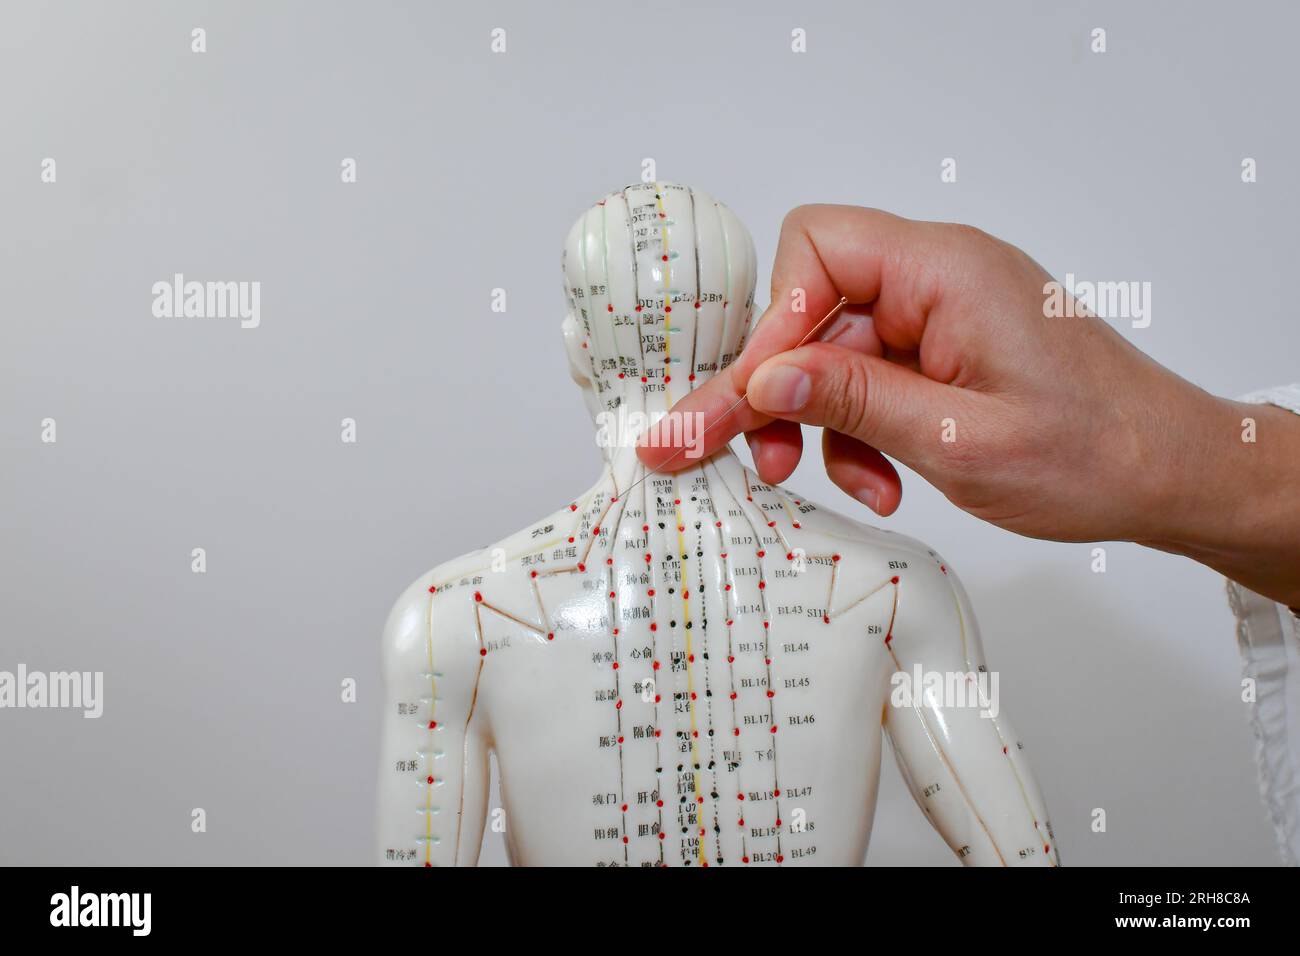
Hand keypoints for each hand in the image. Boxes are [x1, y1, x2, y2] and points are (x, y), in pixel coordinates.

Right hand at [638, 205, 1299, 605]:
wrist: (1168, 473)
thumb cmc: (1096, 452)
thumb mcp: (960, 440)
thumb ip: (855, 402)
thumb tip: (764, 378)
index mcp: (947, 271)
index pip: (818, 249)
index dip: (773, 324)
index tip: (756, 400)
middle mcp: (938, 279)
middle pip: (813, 311)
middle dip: (778, 389)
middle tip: (738, 454)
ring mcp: (940, 316)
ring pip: (834, 356)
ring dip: (825, 425)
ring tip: (854, 484)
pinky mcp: (943, 353)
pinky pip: (870, 382)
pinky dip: (862, 435)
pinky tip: (884, 480)